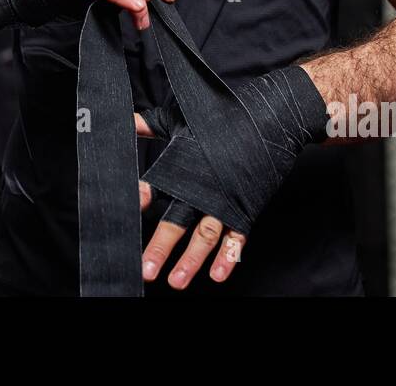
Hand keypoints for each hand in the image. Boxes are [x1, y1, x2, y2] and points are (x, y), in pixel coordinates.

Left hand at [133, 112, 247, 288]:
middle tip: (146, 269)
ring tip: (176, 281)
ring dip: (191, 260)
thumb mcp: (180, 115)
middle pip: (178, 219)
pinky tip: (218, 275)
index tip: (132, 205)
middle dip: (161, 245)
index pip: (158, 182)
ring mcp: (226, 198)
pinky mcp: (246, 206)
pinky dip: (229, 257)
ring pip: (206, 235)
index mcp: (184, 161)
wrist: (273, 115)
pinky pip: (237, 236)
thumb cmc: (222, 114)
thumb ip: (149, 124)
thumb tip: (122, 119)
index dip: (144, 193)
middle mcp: (203, 184)